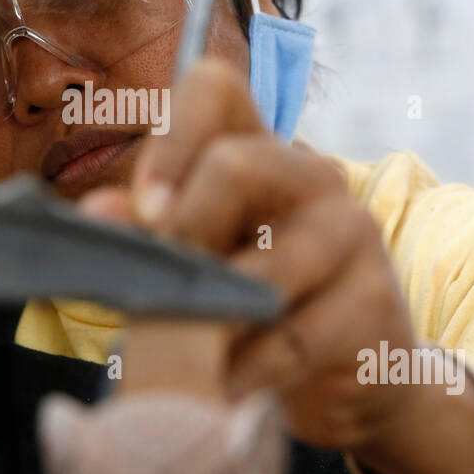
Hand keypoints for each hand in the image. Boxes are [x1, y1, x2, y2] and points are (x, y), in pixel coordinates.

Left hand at [82, 57, 473, 473]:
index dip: (169, 139)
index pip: (214, 87)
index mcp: (258, 150)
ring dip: (212, 324)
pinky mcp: (376, 300)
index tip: (146, 209)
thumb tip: (98, 213)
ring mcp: (352, 233)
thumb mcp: (199, 263)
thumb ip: (146, 234)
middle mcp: (312, 176)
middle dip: (185, 232)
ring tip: (191, 359)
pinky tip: (228, 387)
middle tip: (167, 286)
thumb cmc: (259, 306)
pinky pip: (290, 338)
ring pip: (262, 269)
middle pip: (235, 163)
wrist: (354, 378)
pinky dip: (245, 372)